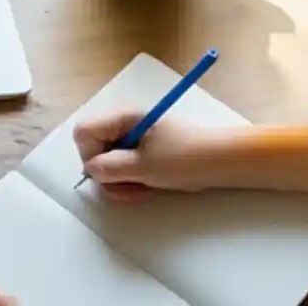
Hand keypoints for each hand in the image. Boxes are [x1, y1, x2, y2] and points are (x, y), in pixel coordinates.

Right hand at [73, 110, 215, 200]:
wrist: (223, 161)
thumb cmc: (186, 158)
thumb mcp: (145, 166)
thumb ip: (111, 168)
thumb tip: (91, 170)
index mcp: (123, 117)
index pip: (84, 132)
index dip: (88, 155)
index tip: (107, 173)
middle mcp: (124, 124)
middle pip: (93, 148)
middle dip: (106, 172)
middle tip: (127, 187)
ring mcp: (133, 138)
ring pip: (107, 161)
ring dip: (119, 180)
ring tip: (141, 189)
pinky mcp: (143, 151)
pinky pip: (123, 166)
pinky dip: (130, 179)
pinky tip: (146, 187)